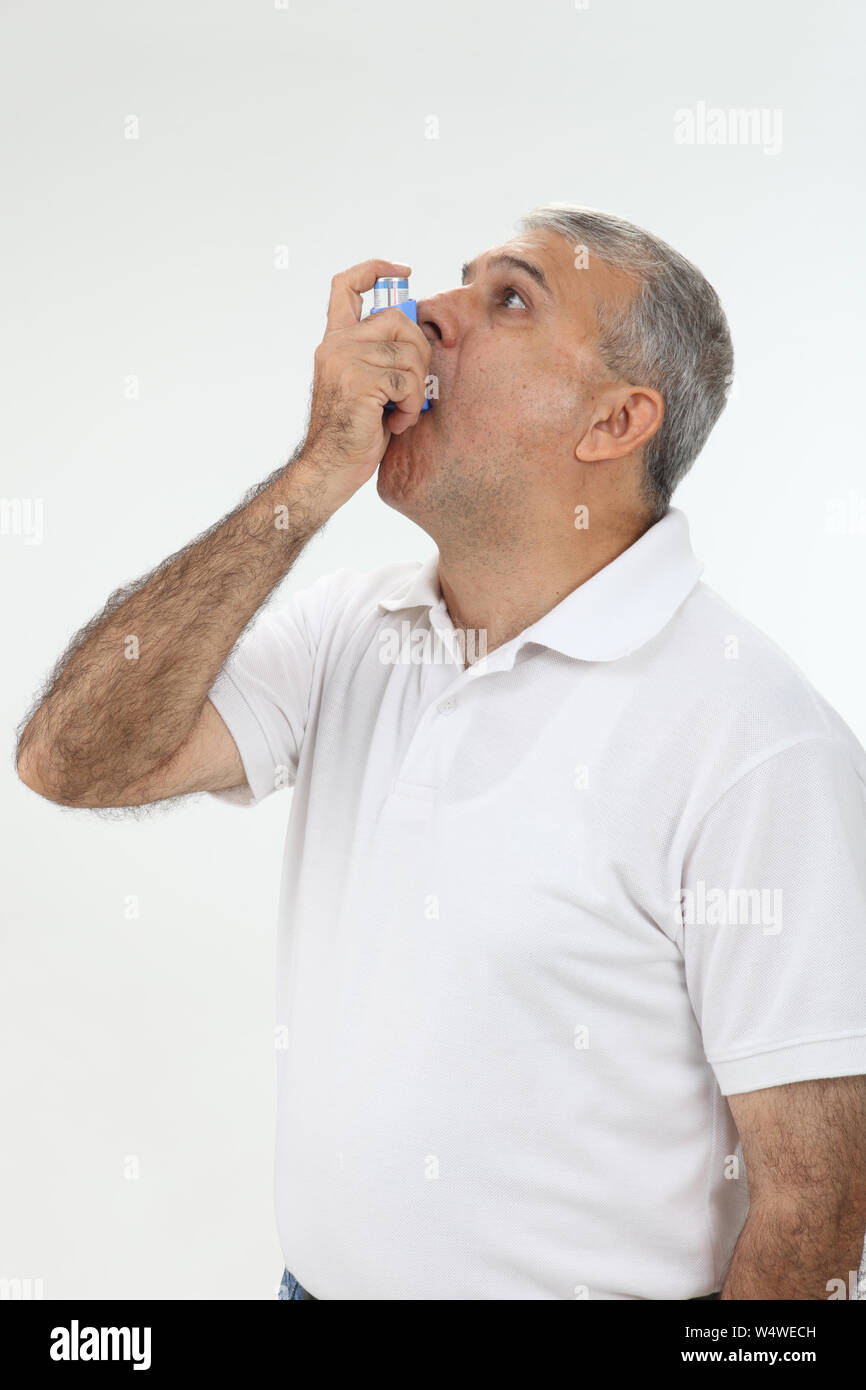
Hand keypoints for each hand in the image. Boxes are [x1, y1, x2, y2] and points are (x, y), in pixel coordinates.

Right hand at [300, 258, 432, 499]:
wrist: (329, 468)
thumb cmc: (354, 432)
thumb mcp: (366, 382)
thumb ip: (380, 353)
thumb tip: (418, 329)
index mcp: (334, 340)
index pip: (346, 285)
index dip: (376, 269)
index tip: (405, 272)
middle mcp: (335, 344)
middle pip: (398, 319)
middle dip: (420, 352)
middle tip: (413, 387)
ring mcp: (344, 360)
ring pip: (408, 354)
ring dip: (416, 389)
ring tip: (400, 412)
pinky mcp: (358, 380)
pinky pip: (407, 381)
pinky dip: (412, 406)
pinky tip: (396, 423)